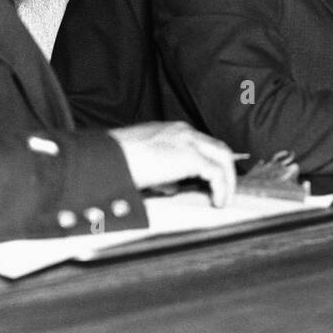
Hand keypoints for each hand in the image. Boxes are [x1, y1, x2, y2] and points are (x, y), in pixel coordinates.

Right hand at [109, 121, 237, 206]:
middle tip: (224, 190)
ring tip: (224, 199)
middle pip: (218, 148)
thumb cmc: (115, 163)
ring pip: (223, 157)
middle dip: (225, 169)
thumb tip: (173, 188)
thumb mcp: (143, 166)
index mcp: (170, 131)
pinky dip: (222, 188)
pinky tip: (218, 202)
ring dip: (228, 179)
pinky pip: (217, 174)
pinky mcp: (190, 157)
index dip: (211, 162)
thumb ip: (162, 174)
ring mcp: (188, 142)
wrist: (105, 160)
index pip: (201, 144)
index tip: (212, 181)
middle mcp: (182, 132)